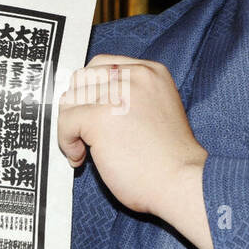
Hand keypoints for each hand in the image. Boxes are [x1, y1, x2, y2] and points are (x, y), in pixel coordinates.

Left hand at [57, 54, 209, 243]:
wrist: (182, 183)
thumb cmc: (170, 161)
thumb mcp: (155, 111)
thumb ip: (127, 99)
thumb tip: (89, 101)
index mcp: (151, 72)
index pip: (102, 65)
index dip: (89, 90)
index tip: (88, 111)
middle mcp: (135, 76)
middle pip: (83, 79)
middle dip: (77, 106)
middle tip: (81, 133)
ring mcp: (117, 94)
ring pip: (71, 100)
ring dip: (70, 126)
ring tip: (83, 149)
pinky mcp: (100, 117)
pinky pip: (66, 122)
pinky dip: (66, 143)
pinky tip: (81, 157)